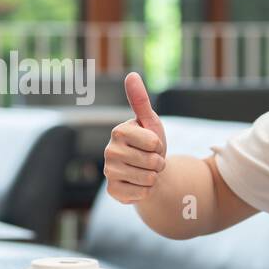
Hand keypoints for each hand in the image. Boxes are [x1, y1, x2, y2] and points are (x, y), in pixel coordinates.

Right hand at [104, 72, 167, 203]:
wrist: (146, 170)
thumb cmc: (148, 143)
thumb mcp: (149, 121)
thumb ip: (140, 100)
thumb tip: (131, 75)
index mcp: (119, 132)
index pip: (154, 143)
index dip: (159, 145)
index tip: (152, 144)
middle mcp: (109, 151)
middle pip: (152, 162)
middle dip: (158, 163)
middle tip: (150, 159)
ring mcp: (109, 172)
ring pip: (149, 179)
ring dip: (154, 177)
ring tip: (146, 171)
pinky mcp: (113, 191)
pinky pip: (142, 194)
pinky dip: (147, 191)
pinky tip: (138, 184)